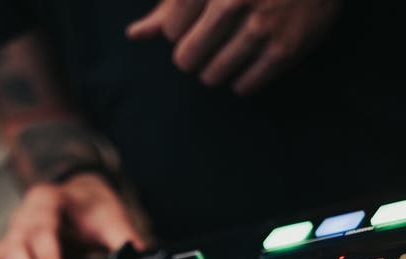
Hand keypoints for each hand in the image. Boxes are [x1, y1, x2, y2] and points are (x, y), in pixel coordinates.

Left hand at [127, 0, 342, 94]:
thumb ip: (170, 5)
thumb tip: (135, 35)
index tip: (198, 19)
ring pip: (212, 76)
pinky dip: (242, 80)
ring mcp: (261, 25)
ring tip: (232, 48)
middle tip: (212, 41)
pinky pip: (244, 87)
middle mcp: (233, 1)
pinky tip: (251, 59)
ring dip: (217, 69)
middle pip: (186, 59)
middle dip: (194, 55)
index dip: (180, 30)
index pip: (170, 31)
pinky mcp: (285, 49)